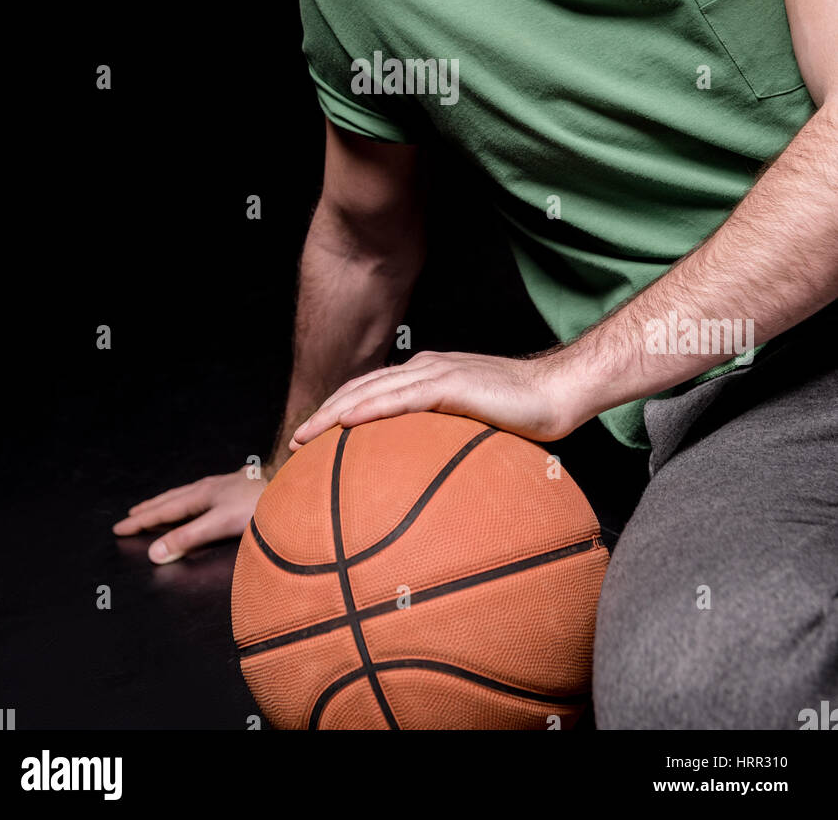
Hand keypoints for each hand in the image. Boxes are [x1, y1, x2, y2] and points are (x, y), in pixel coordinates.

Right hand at [112, 466, 268, 563]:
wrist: (292, 490)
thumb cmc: (257, 507)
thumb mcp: (219, 525)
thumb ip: (188, 539)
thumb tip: (154, 553)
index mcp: (201, 495)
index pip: (163, 511)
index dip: (141, 522)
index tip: (119, 528)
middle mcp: (209, 487)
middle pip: (172, 499)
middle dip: (149, 510)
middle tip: (130, 516)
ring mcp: (224, 485)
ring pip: (187, 494)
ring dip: (168, 502)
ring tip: (157, 506)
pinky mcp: (239, 487)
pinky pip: (204, 493)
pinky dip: (189, 499)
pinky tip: (199, 497)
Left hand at [288, 348, 582, 451]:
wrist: (556, 394)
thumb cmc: (524, 416)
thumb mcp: (477, 431)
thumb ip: (450, 444)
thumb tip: (431, 485)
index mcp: (428, 377)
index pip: (373, 391)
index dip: (340, 410)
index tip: (315, 437)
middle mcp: (425, 368)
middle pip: (361, 388)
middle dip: (324, 412)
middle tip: (295, 441)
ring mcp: (436, 372)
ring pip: (371, 390)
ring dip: (333, 411)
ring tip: (306, 434)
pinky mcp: (450, 383)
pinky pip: (400, 397)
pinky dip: (369, 408)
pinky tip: (346, 422)